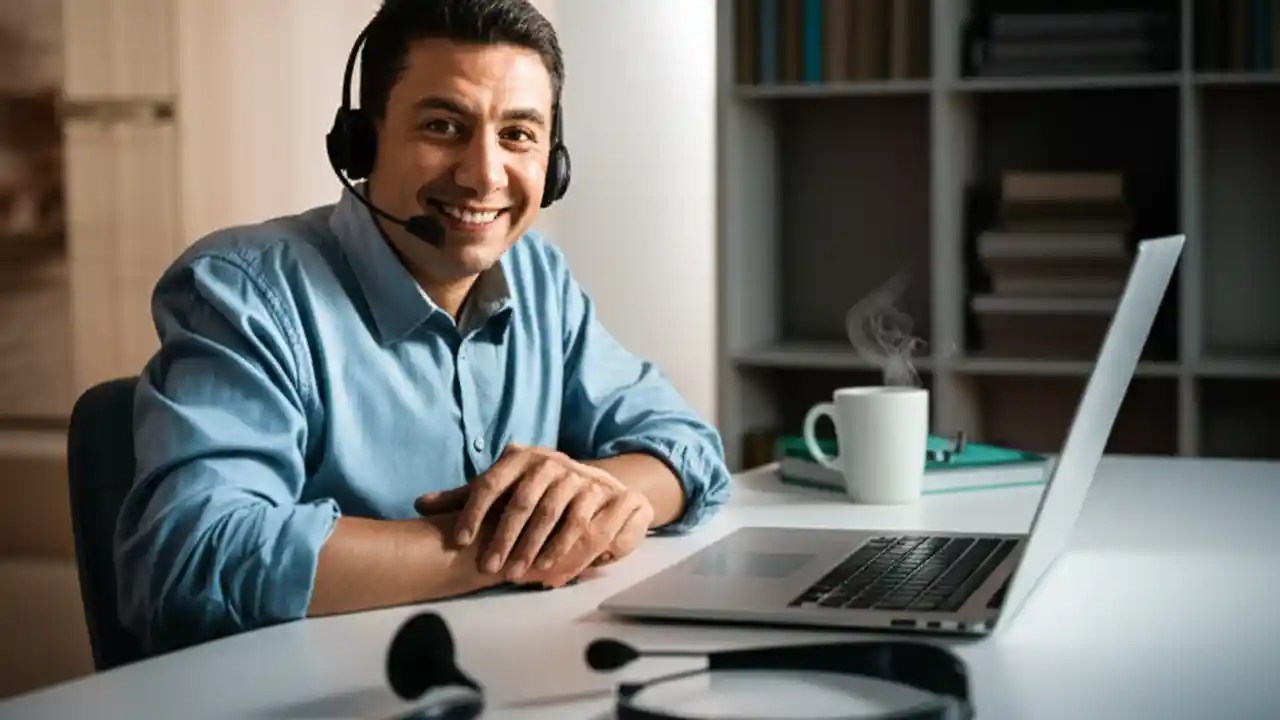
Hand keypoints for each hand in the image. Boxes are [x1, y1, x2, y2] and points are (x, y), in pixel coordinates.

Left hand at [414, 444, 653, 582]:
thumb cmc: (537, 489)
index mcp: (518, 458)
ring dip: (531, 547)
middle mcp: (547, 462)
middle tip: (487, 568)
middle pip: (520, 501)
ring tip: (514, 575)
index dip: (472, 512)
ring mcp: (575, 476)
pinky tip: (545, 569)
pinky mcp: (598, 493)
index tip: (460, 541)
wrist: (595, 482)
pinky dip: (561, 548)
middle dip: (503, 538)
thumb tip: (421, 504)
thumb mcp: (503, 488)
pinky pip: (578, 524)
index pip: (489, 483)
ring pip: (549, 514)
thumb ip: (466, 498)